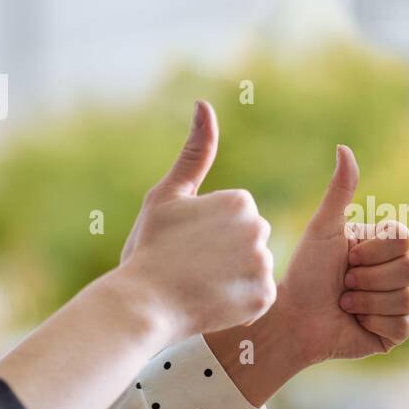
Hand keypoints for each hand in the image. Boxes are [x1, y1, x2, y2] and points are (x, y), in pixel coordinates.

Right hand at [118, 100, 275, 339]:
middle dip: (228, 252)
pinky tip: (215, 304)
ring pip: (255, 267)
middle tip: (193, 266)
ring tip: (202, 286)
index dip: (211, 230)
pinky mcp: (264, 298)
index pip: (237, 213)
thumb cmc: (151, 248)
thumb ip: (195, 152)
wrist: (143, 305)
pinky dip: (241, 303)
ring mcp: (262, 265)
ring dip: (235, 278)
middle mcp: (258, 229)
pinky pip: (260, 297)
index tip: (188, 242)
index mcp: (239, 201)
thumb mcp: (168, 195)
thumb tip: (204, 104)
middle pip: (250, 238)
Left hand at [206, 145, 408, 403]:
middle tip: (344, 282)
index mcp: (384, 248)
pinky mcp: (393, 334)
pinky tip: (354, 323)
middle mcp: (395, 273)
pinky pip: (402, 327)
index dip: (375, 251)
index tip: (348, 256)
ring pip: (407, 298)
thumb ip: (339, 190)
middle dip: (369, 278)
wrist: (293, 318)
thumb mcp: (323, 228)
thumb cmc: (305, 271)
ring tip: (343, 303)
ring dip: (367, 302)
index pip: (406, 240)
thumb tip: (343, 148)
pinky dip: (373, 324)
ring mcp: (397, 304)